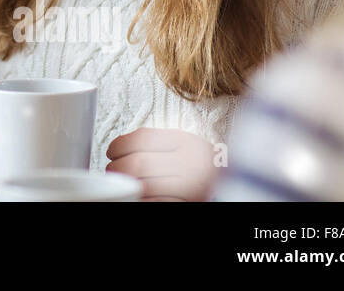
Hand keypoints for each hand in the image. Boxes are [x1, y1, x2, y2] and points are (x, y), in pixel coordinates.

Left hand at [105, 128, 219, 200]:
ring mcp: (192, 188)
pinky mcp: (189, 204)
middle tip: (112, 169)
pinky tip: (137, 195)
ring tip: (121, 183)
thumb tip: (116, 147)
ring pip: (143, 185)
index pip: (142, 139)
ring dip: (125, 185)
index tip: (111, 151)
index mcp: (187, 142)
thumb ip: (153, 141)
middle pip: (139, 163)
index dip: (119, 145)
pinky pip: (155, 202)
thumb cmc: (195, 164)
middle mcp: (192, 164)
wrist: (232, 185)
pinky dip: (140, 199)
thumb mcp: (180, 144)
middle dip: (117, 167)